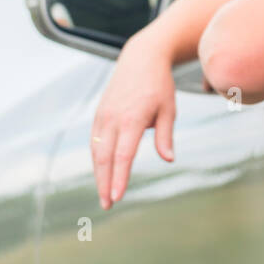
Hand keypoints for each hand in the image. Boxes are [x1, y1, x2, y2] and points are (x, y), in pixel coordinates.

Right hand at [90, 34, 177, 209]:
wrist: (141, 58)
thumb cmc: (160, 85)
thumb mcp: (169, 108)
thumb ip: (166, 135)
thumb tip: (168, 159)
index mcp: (132, 118)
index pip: (123, 155)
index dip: (119, 177)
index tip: (117, 197)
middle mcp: (113, 118)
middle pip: (105, 158)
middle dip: (105, 183)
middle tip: (107, 205)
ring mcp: (103, 116)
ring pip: (96, 152)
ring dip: (99, 175)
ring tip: (105, 195)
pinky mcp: (99, 114)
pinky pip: (95, 142)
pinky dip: (97, 159)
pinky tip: (102, 173)